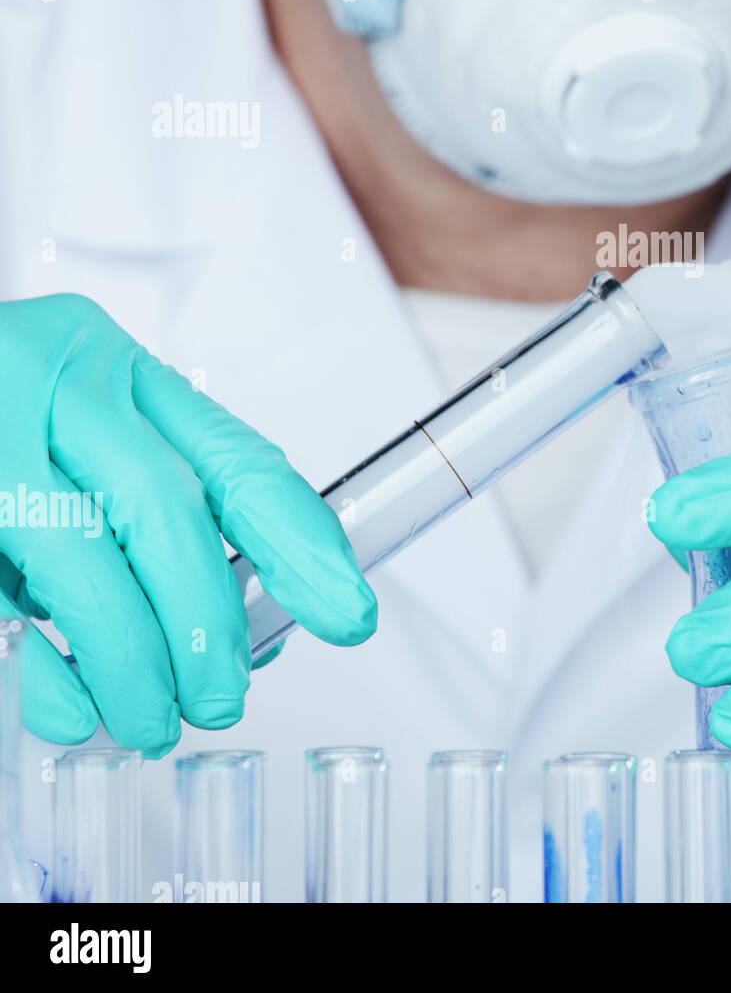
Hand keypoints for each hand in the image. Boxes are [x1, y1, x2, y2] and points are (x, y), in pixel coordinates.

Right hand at [0, 294, 377, 757]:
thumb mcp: (76, 424)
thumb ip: (153, 495)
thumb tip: (239, 615)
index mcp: (106, 360)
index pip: (231, 455)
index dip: (297, 538)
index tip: (346, 608)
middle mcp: (48, 387)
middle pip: (163, 511)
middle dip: (207, 620)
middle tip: (225, 695)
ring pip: (83, 563)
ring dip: (133, 660)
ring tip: (156, 721)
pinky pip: (2, 607)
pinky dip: (45, 670)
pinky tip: (75, 706)